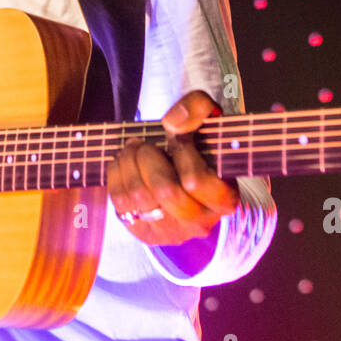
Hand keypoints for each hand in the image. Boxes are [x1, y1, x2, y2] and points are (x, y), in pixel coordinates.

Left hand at [107, 90, 238, 246]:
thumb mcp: (208, 122)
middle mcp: (199, 222)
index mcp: (224, 200)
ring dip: (129, 163)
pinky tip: (123, 163)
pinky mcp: (145, 233)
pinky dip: (117, 175)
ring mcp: (171, 232)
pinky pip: (121, 203)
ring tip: (132, 149)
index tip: (178, 138)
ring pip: (139, 197)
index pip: (195, 180)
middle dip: (148, 158)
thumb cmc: (199, 149)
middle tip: (145, 143)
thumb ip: (198, 108)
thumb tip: (173, 122)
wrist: (187, 180)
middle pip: (165, 191)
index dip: (181, 153)